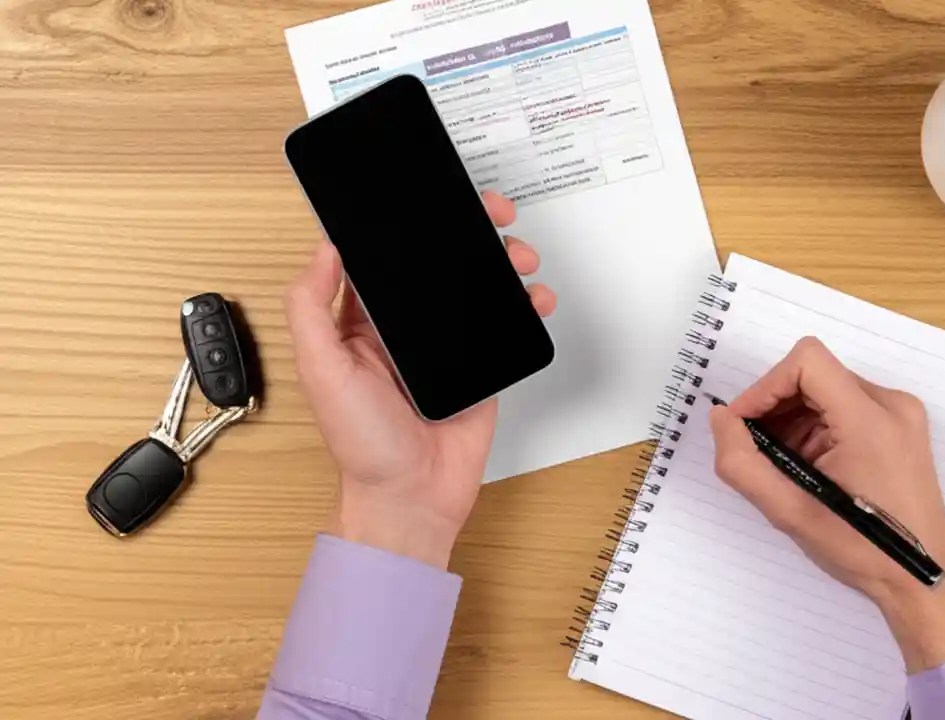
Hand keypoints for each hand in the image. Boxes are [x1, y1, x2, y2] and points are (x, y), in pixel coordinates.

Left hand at [284, 192, 556, 569]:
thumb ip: (312, 308)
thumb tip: (324, 249)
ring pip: (476, 287)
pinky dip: (525, 304)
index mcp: (360, 323)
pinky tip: (533, 295)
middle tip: (489, 211)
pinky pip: (505, 325)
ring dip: (500, 260)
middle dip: (466, 230)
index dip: (402, 222)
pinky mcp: (481, 366)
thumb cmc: (363, 446)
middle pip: (437, 263)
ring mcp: (445, 347)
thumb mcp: (321, 371)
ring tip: (517, 252)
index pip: (381, 257)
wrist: (414, 499)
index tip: (425, 194)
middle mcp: (403, 330)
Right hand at [708, 337, 944, 671]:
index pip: (807, 362)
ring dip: (794, 418)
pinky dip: (816, 427)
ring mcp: (901, 414)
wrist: (920, 579)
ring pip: (827, 389)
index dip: (765, 385)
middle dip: (776, 406)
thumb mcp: (790, 512)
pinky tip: (810, 466)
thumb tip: (721, 418)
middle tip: (758, 451)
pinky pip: (845, 406)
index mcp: (871, 421)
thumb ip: (743, 463)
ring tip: (787, 466)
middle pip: (815, 374)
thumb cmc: (862, 550)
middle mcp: (892, 405)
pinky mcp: (901, 426)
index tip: (744, 423)